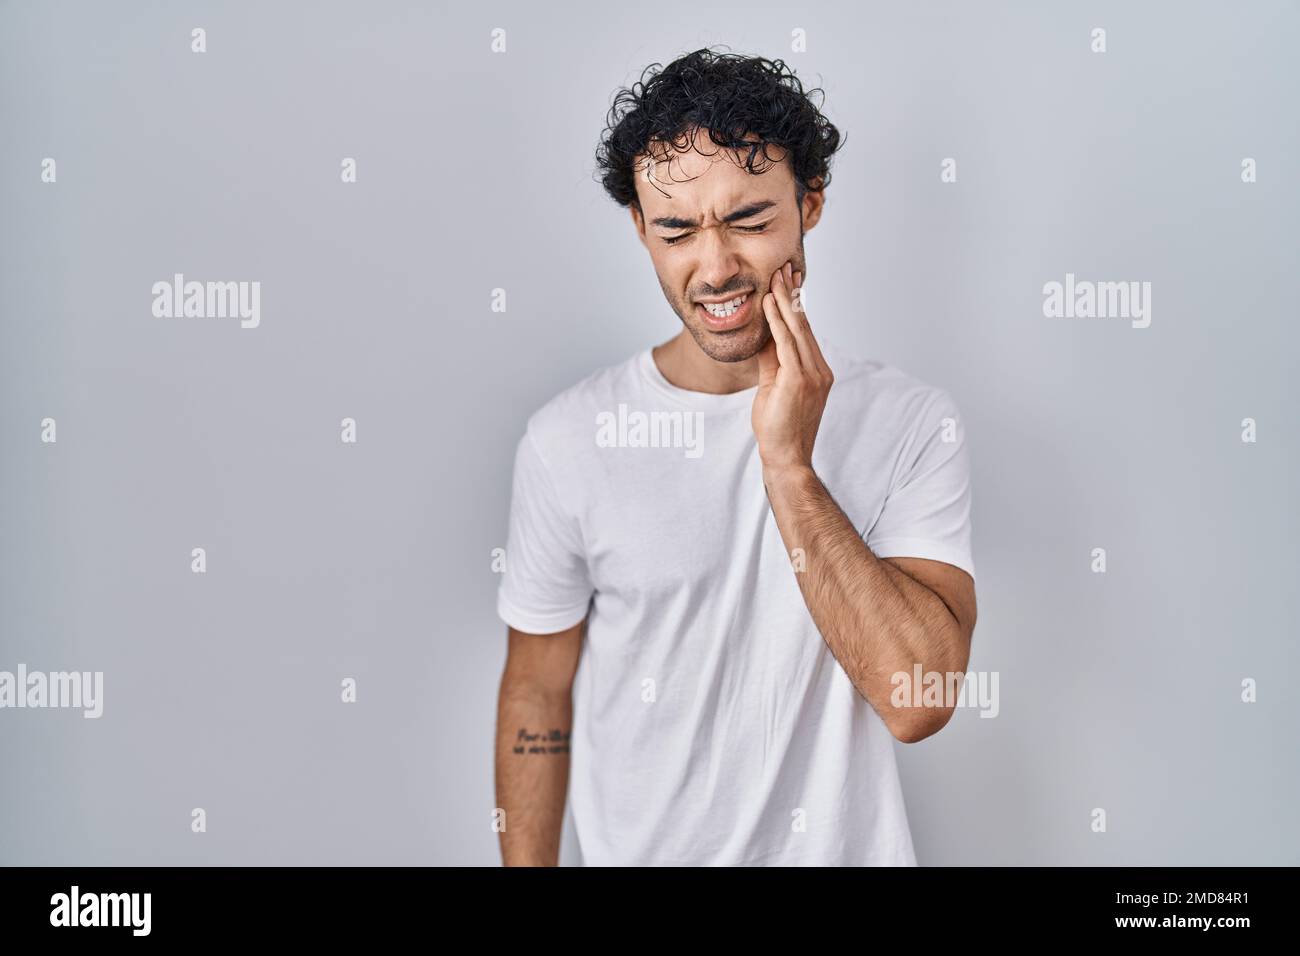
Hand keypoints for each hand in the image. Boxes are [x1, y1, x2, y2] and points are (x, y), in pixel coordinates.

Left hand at [751, 261, 832, 476]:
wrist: (785, 457)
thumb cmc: (778, 427)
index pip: (805, 331)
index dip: (796, 305)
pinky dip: (778, 320)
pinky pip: (787, 343)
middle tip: (784, 267)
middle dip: (793, 295)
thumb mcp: (773, 386)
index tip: (788, 282)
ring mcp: (813, 375)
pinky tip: (769, 303)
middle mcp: (820, 370)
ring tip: (775, 276)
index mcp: (817, 371)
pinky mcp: (799, 380)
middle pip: (805, 324)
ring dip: (785, 300)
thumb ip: (771, 360)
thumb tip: (763, 334)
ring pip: (798, 329)